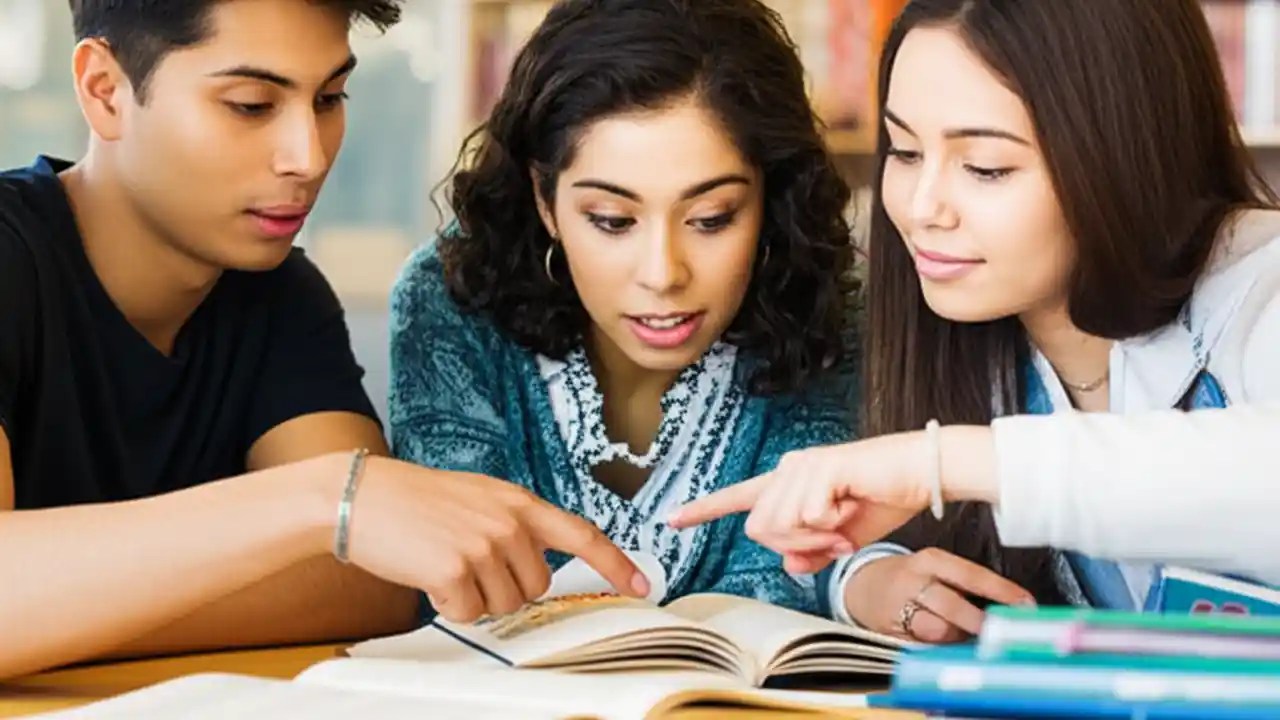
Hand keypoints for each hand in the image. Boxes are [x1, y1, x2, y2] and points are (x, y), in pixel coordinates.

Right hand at [343, 457, 648, 622]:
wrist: (362, 497)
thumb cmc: (416, 502)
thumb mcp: (478, 499)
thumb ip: (514, 526)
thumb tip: (536, 570)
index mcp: (519, 502)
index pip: (582, 534)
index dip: (616, 563)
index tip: (642, 586)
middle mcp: (510, 522)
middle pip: (536, 587)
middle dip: (504, 587)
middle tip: (466, 562)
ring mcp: (485, 545)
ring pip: (504, 605)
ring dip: (475, 597)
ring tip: (444, 562)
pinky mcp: (456, 569)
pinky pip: (470, 614)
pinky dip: (448, 605)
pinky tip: (429, 576)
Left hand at [669, 435, 929, 572]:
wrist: (920, 474)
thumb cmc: (884, 500)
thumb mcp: (843, 540)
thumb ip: (812, 553)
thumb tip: (789, 566)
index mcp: (788, 482)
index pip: (738, 498)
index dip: (704, 510)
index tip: (671, 518)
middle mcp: (788, 469)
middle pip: (759, 530)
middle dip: (793, 547)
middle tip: (831, 544)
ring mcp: (801, 466)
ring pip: (778, 527)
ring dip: (813, 539)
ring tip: (843, 525)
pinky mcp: (819, 468)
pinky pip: (805, 518)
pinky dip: (830, 526)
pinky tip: (850, 507)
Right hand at [846, 548, 1034, 643]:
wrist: (860, 587)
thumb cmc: (909, 579)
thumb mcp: (933, 569)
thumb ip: (965, 585)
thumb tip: (1007, 610)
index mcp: (930, 560)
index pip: (972, 575)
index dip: (1002, 591)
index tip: (1026, 605)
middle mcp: (913, 581)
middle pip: (951, 606)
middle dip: (978, 623)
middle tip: (999, 634)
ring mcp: (898, 608)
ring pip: (936, 630)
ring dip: (957, 640)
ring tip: (966, 639)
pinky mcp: (890, 632)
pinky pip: (921, 647)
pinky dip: (938, 651)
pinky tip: (945, 649)